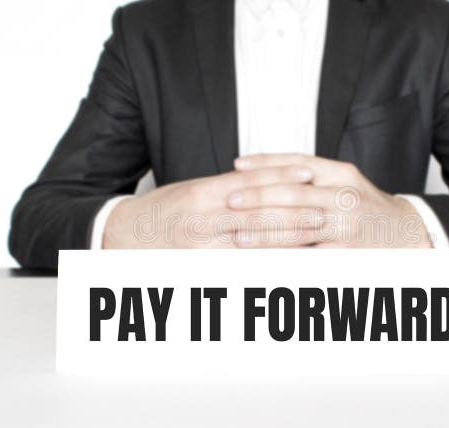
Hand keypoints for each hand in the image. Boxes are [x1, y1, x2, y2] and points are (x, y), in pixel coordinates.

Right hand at [103, 166, 323, 248]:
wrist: (123, 238)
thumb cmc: (162, 212)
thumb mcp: (193, 191)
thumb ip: (228, 188)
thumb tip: (268, 181)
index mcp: (203, 194)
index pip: (251, 183)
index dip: (282, 178)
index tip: (310, 175)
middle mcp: (203, 219)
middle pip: (258, 215)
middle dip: (294, 215)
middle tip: (325, 213)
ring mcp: (202, 247)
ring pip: (254, 244)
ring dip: (288, 242)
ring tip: (315, 239)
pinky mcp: (201, 267)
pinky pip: (241, 267)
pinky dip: (268, 265)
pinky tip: (288, 264)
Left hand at [230, 154, 432, 247]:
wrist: (406, 231)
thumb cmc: (366, 206)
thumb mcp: (343, 181)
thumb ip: (309, 176)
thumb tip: (261, 170)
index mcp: (340, 173)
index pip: (297, 163)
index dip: (265, 163)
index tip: (237, 166)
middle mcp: (344, 195)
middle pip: (293, 193)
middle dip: (258, 197)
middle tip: (230, 201)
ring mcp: (346, 224)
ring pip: (298, 227)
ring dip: (265, 233)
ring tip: (238, 236)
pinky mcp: (347, 250)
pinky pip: (310, 255)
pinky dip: (286, 258)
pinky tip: (265, 260)